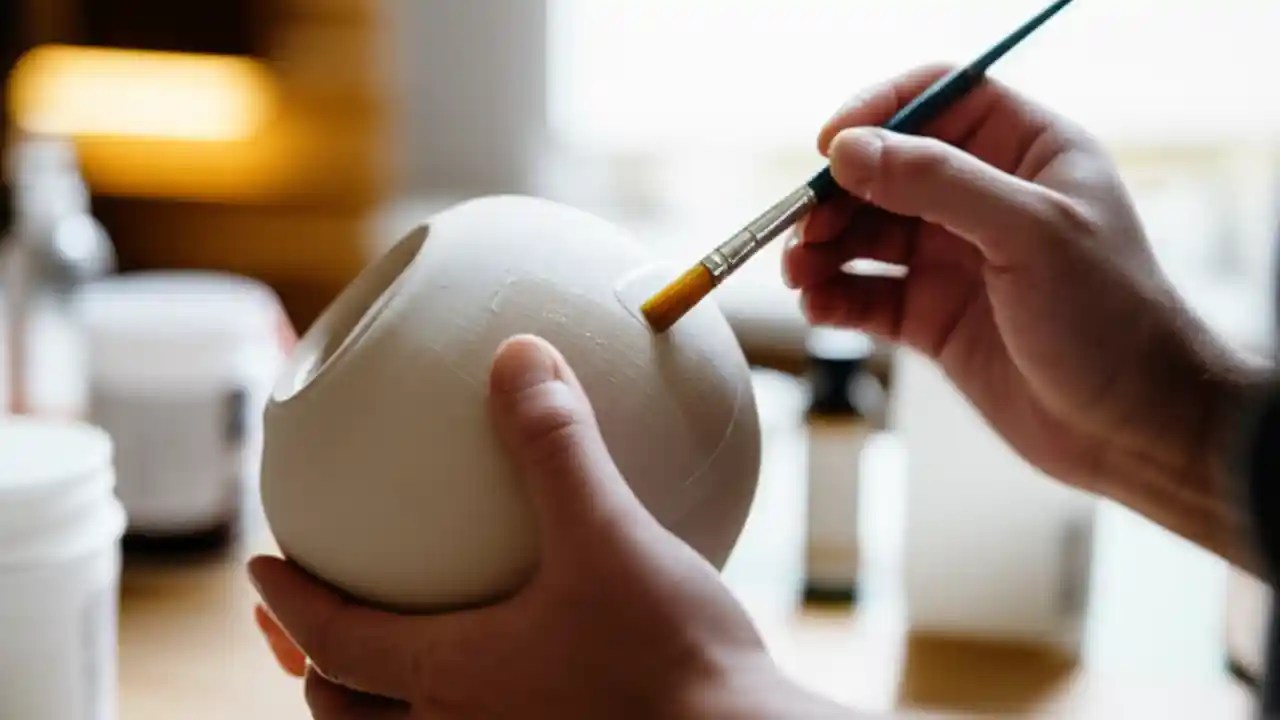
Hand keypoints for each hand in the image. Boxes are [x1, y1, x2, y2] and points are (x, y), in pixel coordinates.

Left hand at [249, 335, 851, 718]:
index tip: (263, 569)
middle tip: (308, 623)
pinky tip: (507, 681)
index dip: (290, 601)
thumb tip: (515, 356)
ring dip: (373, 706)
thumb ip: (557, 444)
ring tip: (385, 666)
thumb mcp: (609, 535)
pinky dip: (449, 715)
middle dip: (317, 665)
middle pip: (347, 712)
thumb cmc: (669, 659)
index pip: (334, 639)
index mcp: (451, 677)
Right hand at [784, 64, 1263, 564]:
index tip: (832, 146)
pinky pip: (867, 294)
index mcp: (1027, 152)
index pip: (939, 99)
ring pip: (866, 234)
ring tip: (799, 272)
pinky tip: (817, 306)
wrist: (1136, 430)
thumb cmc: (1114, 320)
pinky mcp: (934, 318)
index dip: (880, 112)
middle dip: (836, 194)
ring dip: (823, 248)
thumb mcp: (1030, 233)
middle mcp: (986, 199)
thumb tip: (850, 150)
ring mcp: (956, 259)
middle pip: (886, 170)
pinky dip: (835, 297)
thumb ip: (937, 184)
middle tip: (801, 226)